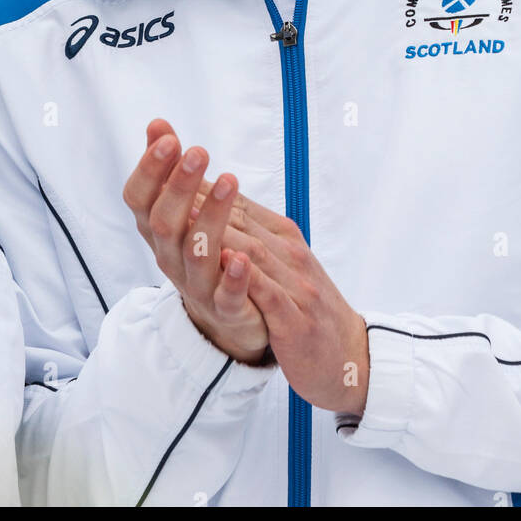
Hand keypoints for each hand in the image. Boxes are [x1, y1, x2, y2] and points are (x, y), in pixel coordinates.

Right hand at [123, 118, 268, 364]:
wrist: (226, 318)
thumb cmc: (201, 251)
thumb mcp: (183, 209)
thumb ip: (170, 169)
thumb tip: (157, 124)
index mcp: (158, 230)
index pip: (140, 199)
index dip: (150, 170)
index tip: (170, 138)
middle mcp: (170, 256)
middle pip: (165, 222)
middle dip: (179, 186)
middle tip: (199, 151)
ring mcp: (197, 284)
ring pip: (196, 253)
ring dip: (211, 216)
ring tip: (229, 180)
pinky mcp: (226, 307)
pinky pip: (227, 294)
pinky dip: (234, 276)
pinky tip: (243, 256)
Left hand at [190, 182, 370, 412]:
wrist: (350, 354)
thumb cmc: (309, 308)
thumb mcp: (287, 265)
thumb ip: (257, 236)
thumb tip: (219, 207)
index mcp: (285, 240)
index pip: (240, 206)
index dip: (204, 186)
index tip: (171, 166)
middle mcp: (290, 255)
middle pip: (242, 221)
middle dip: (204, 197)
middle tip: (170, 175)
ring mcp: (294, 285)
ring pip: (252, 251)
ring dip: (220, 229)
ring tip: (189, 210)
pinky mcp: (294, 320)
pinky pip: (268, 294)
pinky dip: (245, 276)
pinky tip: (226, 261)